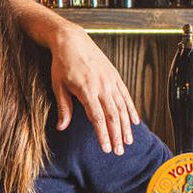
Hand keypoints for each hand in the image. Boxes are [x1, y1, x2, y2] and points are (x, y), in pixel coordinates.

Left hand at [47, 23, 138, 152]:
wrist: (72, 41)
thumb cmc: (61, 64)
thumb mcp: (58, 86)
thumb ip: (63, 107)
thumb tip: (61, 127)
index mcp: (87, 90)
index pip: (98, 118)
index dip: (103, 135)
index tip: (106, 148)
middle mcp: (102, 86)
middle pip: (113, 116)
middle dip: (117, 135)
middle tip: (119, 152)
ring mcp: (111, 81)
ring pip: (122, 107)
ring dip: (126, 126)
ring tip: (128, 141)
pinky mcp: (115, 76)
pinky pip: (126, 95)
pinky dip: (131, 109)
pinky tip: (134, 121)